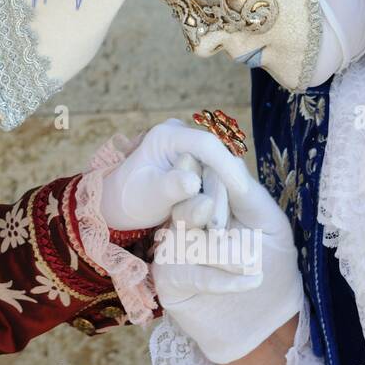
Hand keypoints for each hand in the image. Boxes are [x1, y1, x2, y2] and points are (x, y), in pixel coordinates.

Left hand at [99, 119, 250, 230]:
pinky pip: (216, 178)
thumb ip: (172, 187)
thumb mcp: (149, 195)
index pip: (206, 144)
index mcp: (166, 135)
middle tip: (224, 223)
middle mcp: (182, 135)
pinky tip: (216, 221)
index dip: (226, 166)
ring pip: (219, 171)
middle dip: (223, 190)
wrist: (122, 203)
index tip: (242, 190)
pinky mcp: (198, 162)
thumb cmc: (131, 199)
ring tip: (215, 229)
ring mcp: (191, 148)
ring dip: (221, 198)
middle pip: (216, 159)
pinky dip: (217, 198)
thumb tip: (193, 183)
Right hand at [151, 165, 301, 364]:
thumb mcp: (270, 223)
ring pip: (187, 235)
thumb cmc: (272, 267)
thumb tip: (228, 163)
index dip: (208, 169)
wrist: (266, 322)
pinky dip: (223, 279)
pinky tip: (251, 282)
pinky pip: (193, 273)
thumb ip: (249, 193)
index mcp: (207, 199)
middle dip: (204, 203)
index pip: (201, 176)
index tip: (211, 159)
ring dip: (219, 248)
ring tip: (249, 261)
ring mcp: (175, 248)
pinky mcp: (170, 279)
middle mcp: (186, 219)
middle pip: (185, 201)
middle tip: (210, 207)